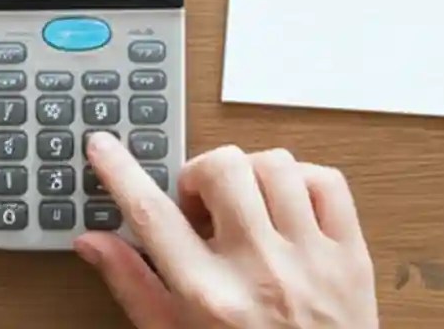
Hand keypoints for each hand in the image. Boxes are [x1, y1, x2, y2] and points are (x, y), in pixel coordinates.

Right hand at [76, 136, 377, 328]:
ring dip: (250, 173)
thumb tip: (92, 241)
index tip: (103, 146)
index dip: (120, 172)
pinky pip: (328, 182)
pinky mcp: (351, 256)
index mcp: (208, 297)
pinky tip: (286, 207)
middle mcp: (260, 271)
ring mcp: (311, 260)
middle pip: (220, 169)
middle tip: (200, 203)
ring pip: (275, 165)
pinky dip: (302, 181)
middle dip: (200, 173)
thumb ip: (133, 286)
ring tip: (244, 204)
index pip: (151, 215)